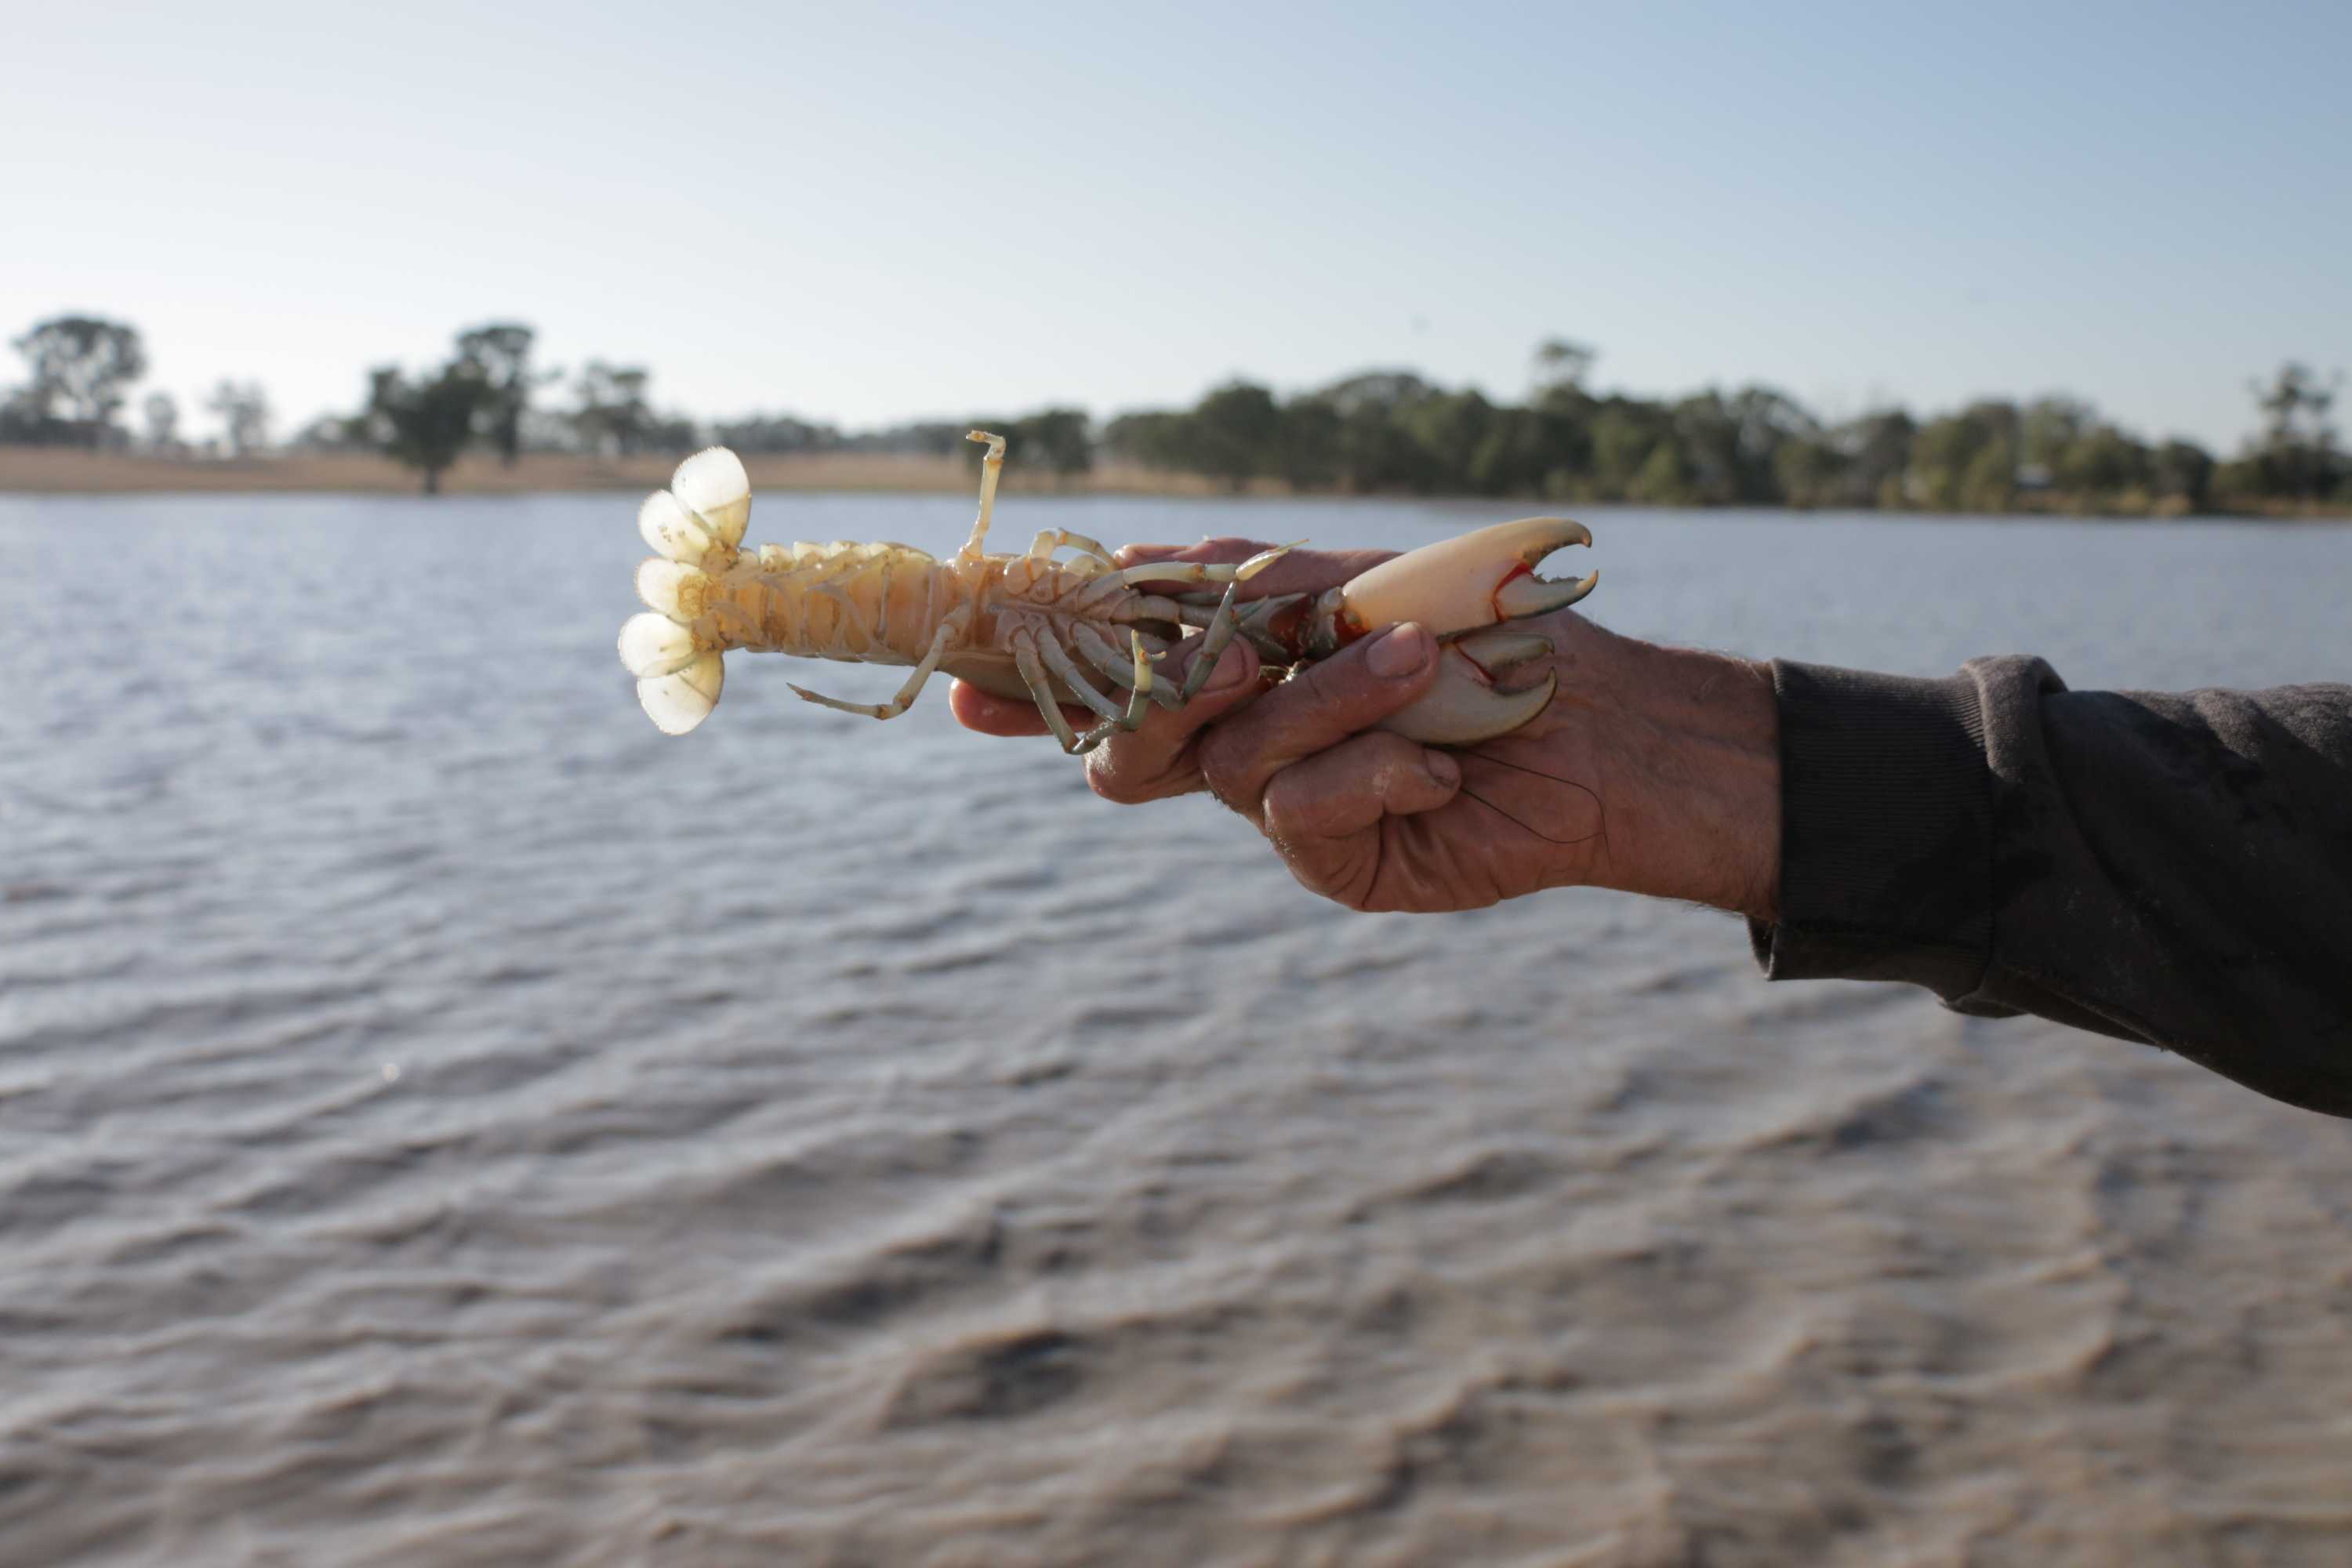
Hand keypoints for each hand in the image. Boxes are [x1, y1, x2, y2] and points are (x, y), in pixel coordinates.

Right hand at [950, 538, 1781, 919]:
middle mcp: (1243, 744)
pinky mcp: (1336, 862)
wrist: (1607, 719)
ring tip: (1410, 666)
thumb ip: (1236, 580)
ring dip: (1317, 703)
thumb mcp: (1355, 578)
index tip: (961, 682)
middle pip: (1128, 743)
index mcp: (1236, 671)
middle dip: (1165, 688)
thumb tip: (1114, 568)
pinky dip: (1366, 769)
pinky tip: (1435, 762)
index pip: (1110, 678)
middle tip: (1241, 655)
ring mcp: (1285, 809)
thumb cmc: (1488, 628)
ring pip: (1223, 762)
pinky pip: (1297, 812)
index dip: (1032, 686)